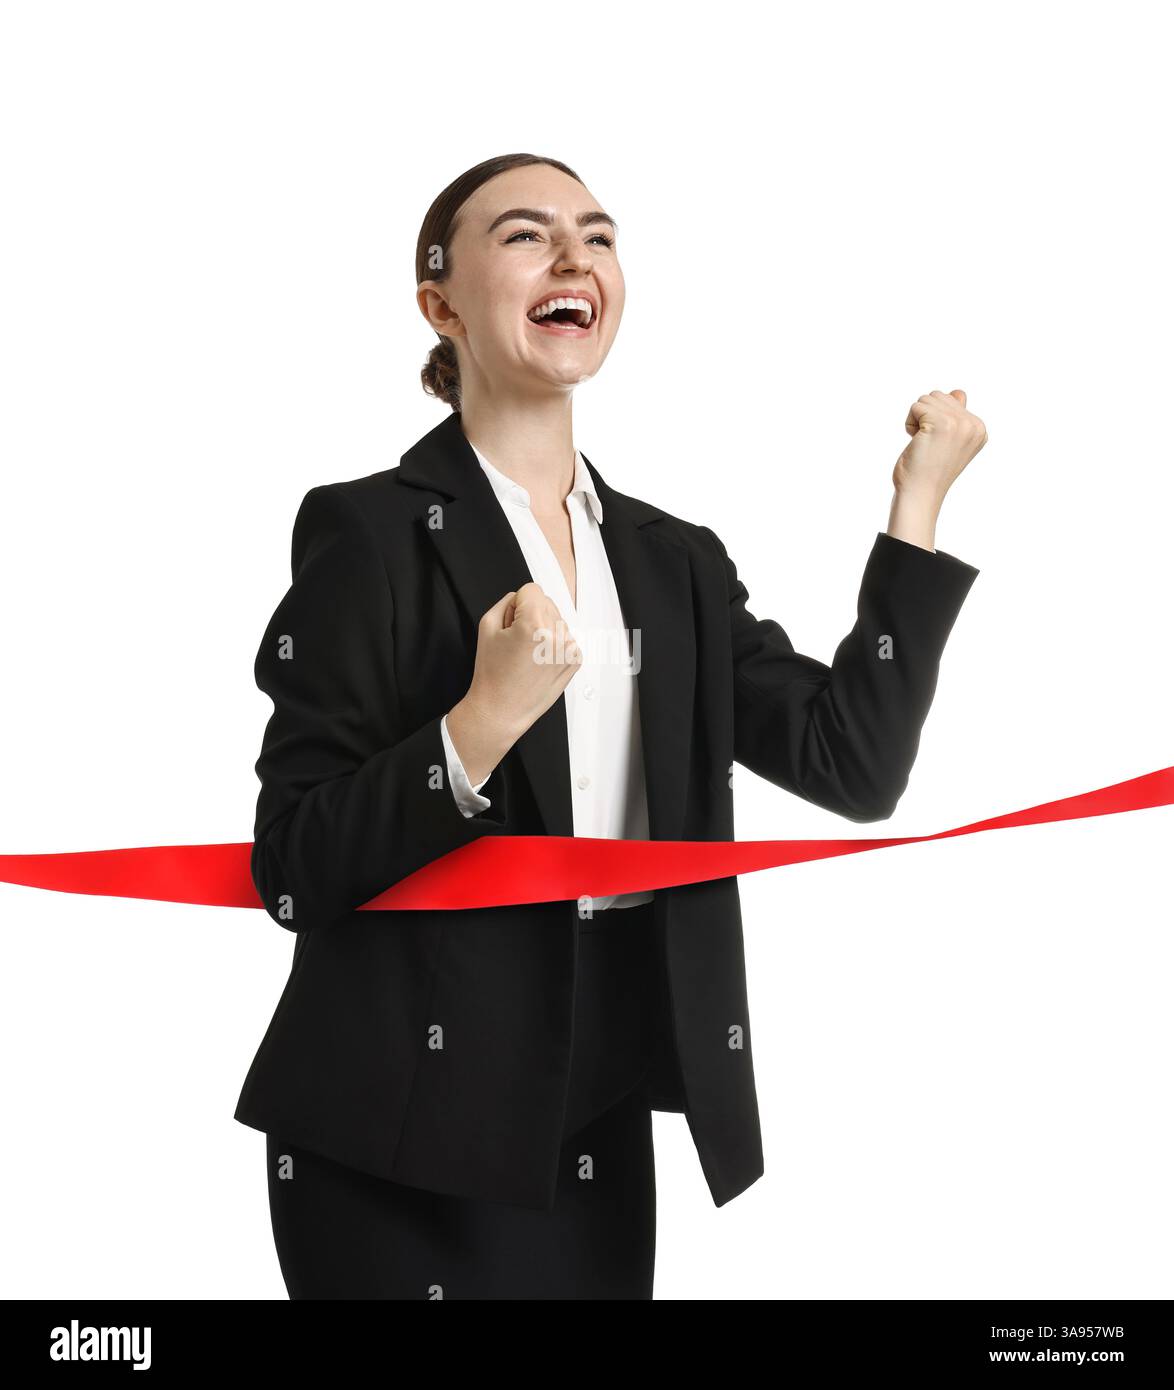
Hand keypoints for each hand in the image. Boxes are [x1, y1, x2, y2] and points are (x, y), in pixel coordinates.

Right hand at [445, 584, 581, 785]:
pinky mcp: (575, 660)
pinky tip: (538, 661)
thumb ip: (506, 602)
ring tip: (527, 653)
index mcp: (534, 625)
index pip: (531, 589)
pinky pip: (564, 637)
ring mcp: (569, 649)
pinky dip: (552, 644)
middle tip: (517, 641)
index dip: (517, 604)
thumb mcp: (487, 626)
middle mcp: (557, 636)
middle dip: (531, 614)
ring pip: (557, 619)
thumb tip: (522, 598)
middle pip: (546, 602)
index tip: (511, 623)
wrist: (502, 710)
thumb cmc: (492, 673)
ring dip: (544, 629)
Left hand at [893, 388, 987, 500]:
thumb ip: (956, 415)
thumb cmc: (928, 471)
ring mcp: (960, 423)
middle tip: (928, 444)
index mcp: (980, 429)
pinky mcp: (941, 423)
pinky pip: (916, 406)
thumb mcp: (948, 440)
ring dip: (917, 420)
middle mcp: (974, 424)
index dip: (936, 420)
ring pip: (927, 399)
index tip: (939, 445)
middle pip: (939, 396)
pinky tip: (916, 442)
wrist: (920, 494)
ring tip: (923, 443)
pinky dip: (910, 424)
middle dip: (926, 417)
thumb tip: (957, 393)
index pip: (953, 399)